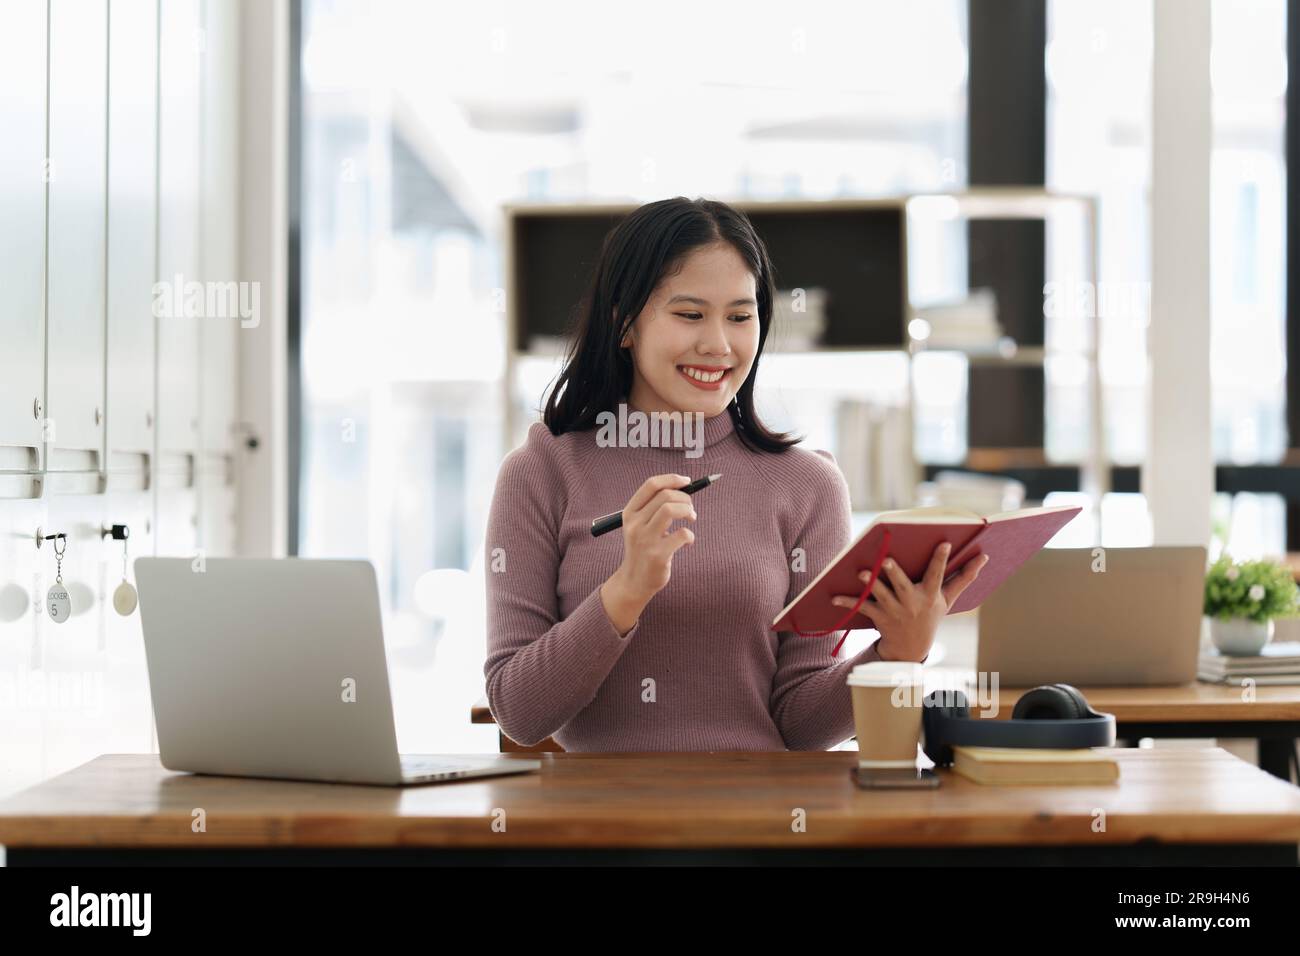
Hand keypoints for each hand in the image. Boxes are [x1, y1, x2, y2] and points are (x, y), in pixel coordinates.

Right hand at [600, 474, 695, 633]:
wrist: (634, 581)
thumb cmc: (643, 549)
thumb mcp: (640, 525)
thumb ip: (655, 508)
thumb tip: (684, 489)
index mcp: (630, 512)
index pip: (651, 485)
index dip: (672, 479)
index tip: (686, 481)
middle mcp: (635, 524)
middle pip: (665, 495)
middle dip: (685, 498)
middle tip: (690, 509)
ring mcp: (645, 539)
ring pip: (670, 509)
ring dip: (688, 511)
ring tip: (691, 519)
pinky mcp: (658, 555)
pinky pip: (682, 534)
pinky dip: (690, 535)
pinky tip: (688, 542)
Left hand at [829, 543, 989, 661]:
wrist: (912, 649)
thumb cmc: (930, 616)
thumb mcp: (948, 600)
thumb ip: (964, 578)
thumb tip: (985, 557)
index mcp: (930, 595)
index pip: (937, 574)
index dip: (941, 559)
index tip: (943, 543)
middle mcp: (912, 602)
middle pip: (903, 585)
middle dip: (895, 573)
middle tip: (886, 560)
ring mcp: (895, 610)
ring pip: (881, 594)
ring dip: (870, 584)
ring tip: (861, 572)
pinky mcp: (879, 617)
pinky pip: (862, 608)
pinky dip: (847, 602)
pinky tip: (833, 596)